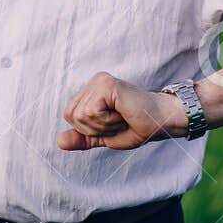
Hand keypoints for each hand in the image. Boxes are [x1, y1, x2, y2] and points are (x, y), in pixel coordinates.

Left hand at [59, 72, 184, 150]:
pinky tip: (122, 113)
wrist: (162, 122)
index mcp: (90, 92)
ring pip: (80, 115)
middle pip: (71, 116)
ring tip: (121, 117)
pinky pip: (91, 112)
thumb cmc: (137, 127)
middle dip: (94, 128)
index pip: (69, 116)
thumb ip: (83, 138)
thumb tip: (59, 142)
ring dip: (103, 125)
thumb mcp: (105, 137)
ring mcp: (98, 81)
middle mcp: (92, 83)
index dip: (89, 129)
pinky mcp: (106, 84)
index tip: (112, 124)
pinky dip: (107, 121)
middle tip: (117, 121)